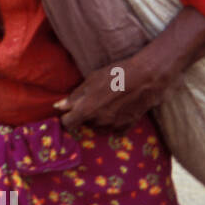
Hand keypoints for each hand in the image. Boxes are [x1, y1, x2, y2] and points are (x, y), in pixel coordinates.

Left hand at [53, 53, 173, 135]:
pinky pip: (115, 131)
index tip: (69, 113)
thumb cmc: (115, 74)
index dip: (66, 118)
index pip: (67, 124)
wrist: (145, 77)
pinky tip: (118, 111)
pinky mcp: (127, 126)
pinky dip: (114, 124)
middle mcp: (99, 121)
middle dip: (85, 116)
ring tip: (107, 105)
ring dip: (99, 121)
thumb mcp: (90, 80)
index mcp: (86, 110)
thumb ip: (74, 97)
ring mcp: (114, 125)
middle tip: (94, 102)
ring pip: (99, 128)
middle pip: (84, 124)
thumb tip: (58, 107)